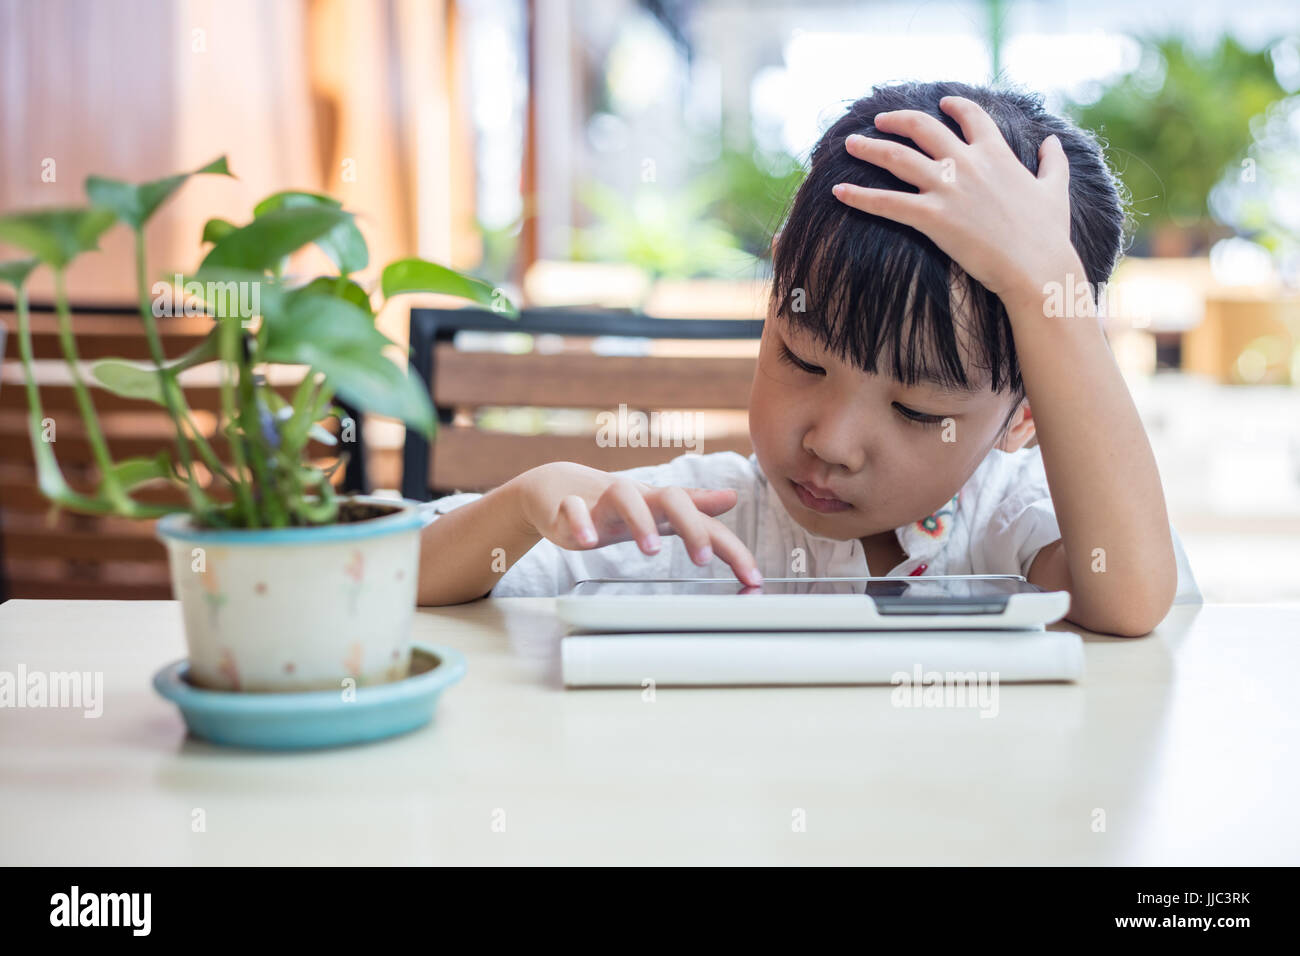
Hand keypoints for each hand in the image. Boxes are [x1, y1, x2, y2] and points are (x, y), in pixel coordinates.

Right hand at [511, 461, 763, 585]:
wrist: (552, 489)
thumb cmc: (610, 503)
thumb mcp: (653, 507)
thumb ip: (693, 506)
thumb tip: (732, 497)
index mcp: (658, 506)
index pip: (704, 521)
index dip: (730, 548)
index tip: (752, 579)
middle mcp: (636, 500)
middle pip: (670, 497)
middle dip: (691, 526)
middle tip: (701, 560)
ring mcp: (600, 502)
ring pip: (623, 496)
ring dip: (640, 520)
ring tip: (650, 550)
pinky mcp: (566, 507)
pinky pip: (572, 508)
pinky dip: (580, 521)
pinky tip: (589, 541)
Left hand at [832, 95, 1082, 308]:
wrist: (1037, 266)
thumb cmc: (1048, 234)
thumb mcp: (1055, 190)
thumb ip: (1054, 162)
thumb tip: (1052, 140)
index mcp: (997, 153)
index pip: (971, 116)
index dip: (955, 106)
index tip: (941, 102)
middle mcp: (967, 163)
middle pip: (923, 128)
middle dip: (897, 120)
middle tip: (879, 119)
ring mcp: (947, 188)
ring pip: (897, 158)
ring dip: (870, 148)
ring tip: (850, 144)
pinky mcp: (931, 216)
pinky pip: (886, 202)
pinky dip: (859, 196)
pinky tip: (838, 191)